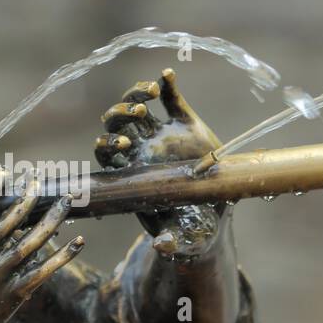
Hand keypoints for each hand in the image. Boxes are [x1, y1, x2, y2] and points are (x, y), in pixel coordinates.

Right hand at [0, 170, 84, 322]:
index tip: (6, 174)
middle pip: (8, 222)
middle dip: (26, 199)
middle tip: (38, 182)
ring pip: (29, 242)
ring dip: (49, 220)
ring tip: (65, 202)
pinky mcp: (10, 298)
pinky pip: (42, 272)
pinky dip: (61, 256)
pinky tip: (77, 241)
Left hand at [94, 68, 226, 259]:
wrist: (215, 215)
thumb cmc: (191, 229)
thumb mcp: (184, 239)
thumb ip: (173, 243)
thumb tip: (163, 247)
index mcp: (133, 172)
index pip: (107, 151)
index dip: (109, 143)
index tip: (124, 143)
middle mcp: (142, 149)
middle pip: (116, 123)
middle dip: (119, 114)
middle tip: (137, 113)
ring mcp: (162, 134)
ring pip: (137, 106)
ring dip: (136, 95)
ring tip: (151, 95)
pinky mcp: (185, 124)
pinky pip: (171, 98)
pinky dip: (167, 84)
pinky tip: (167, 75)